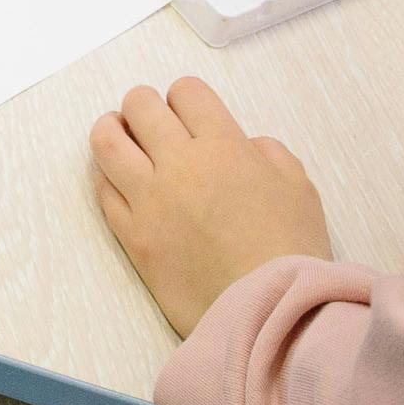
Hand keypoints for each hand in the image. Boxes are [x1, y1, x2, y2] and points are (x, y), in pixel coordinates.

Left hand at [89, 75, 330, 337]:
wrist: (268, 311)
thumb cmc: (292, 251)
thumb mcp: (299, 189)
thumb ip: (270, 155)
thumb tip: (246, 147)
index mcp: (223, 146)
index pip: (186, 93)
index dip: (185, 97)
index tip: (187, 111)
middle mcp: (180, 164)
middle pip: (140, 107)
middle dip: (143, 105)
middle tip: (148, 119)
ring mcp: (150, 200)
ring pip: (107, 143)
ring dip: (111, 130)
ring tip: (118, 135)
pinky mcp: (133, 237)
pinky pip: (104, 193)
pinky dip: (107, 178)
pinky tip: (119, 181)